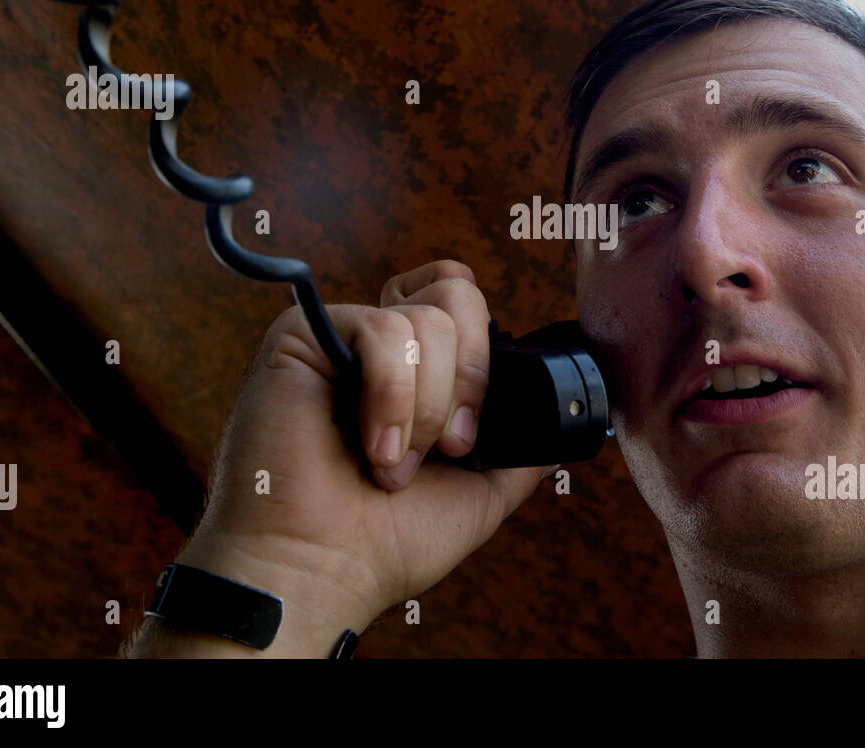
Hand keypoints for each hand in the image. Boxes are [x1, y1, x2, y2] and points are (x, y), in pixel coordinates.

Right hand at [129, 260, 555, 656]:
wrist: (323, 571)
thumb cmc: (385, 542)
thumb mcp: (482, 491)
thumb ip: (522, 445)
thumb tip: (562, 412)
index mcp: (417, 369)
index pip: (464, 300)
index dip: (483, 354)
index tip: (472, 431)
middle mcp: (380, 346)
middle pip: (458, 293)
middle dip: (467, 378)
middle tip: (446, 446)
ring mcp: (341, 335)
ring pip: (426, 319)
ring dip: (425, 406)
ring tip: (393, 463)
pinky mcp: (302, 336)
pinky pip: (382, 330)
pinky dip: (392, 396)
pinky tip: (374, 446)